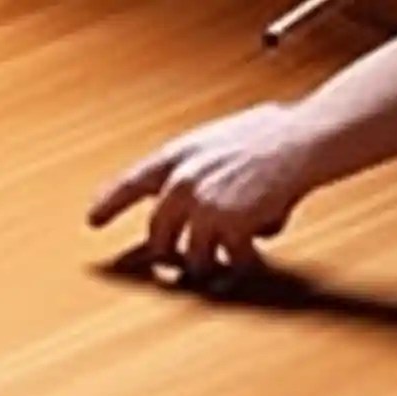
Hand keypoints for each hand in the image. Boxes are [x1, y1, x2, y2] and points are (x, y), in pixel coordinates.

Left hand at [88, 102, 320, 277]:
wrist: (304, 140)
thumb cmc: (274, 133)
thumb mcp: (221, 138)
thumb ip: (201, 164)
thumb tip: (196, 185)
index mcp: (178, 156)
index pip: (131, 183)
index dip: (109, 203)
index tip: (92, 220)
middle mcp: (182, 183)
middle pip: (158, 233)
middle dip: (168, 251)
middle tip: (177, 261)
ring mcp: (203, 207)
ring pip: (193, 255)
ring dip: (211, 261)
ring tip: (228, 258)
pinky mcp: (228, 228)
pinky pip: (230, 258)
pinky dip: (246, 258)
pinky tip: (255, 254)